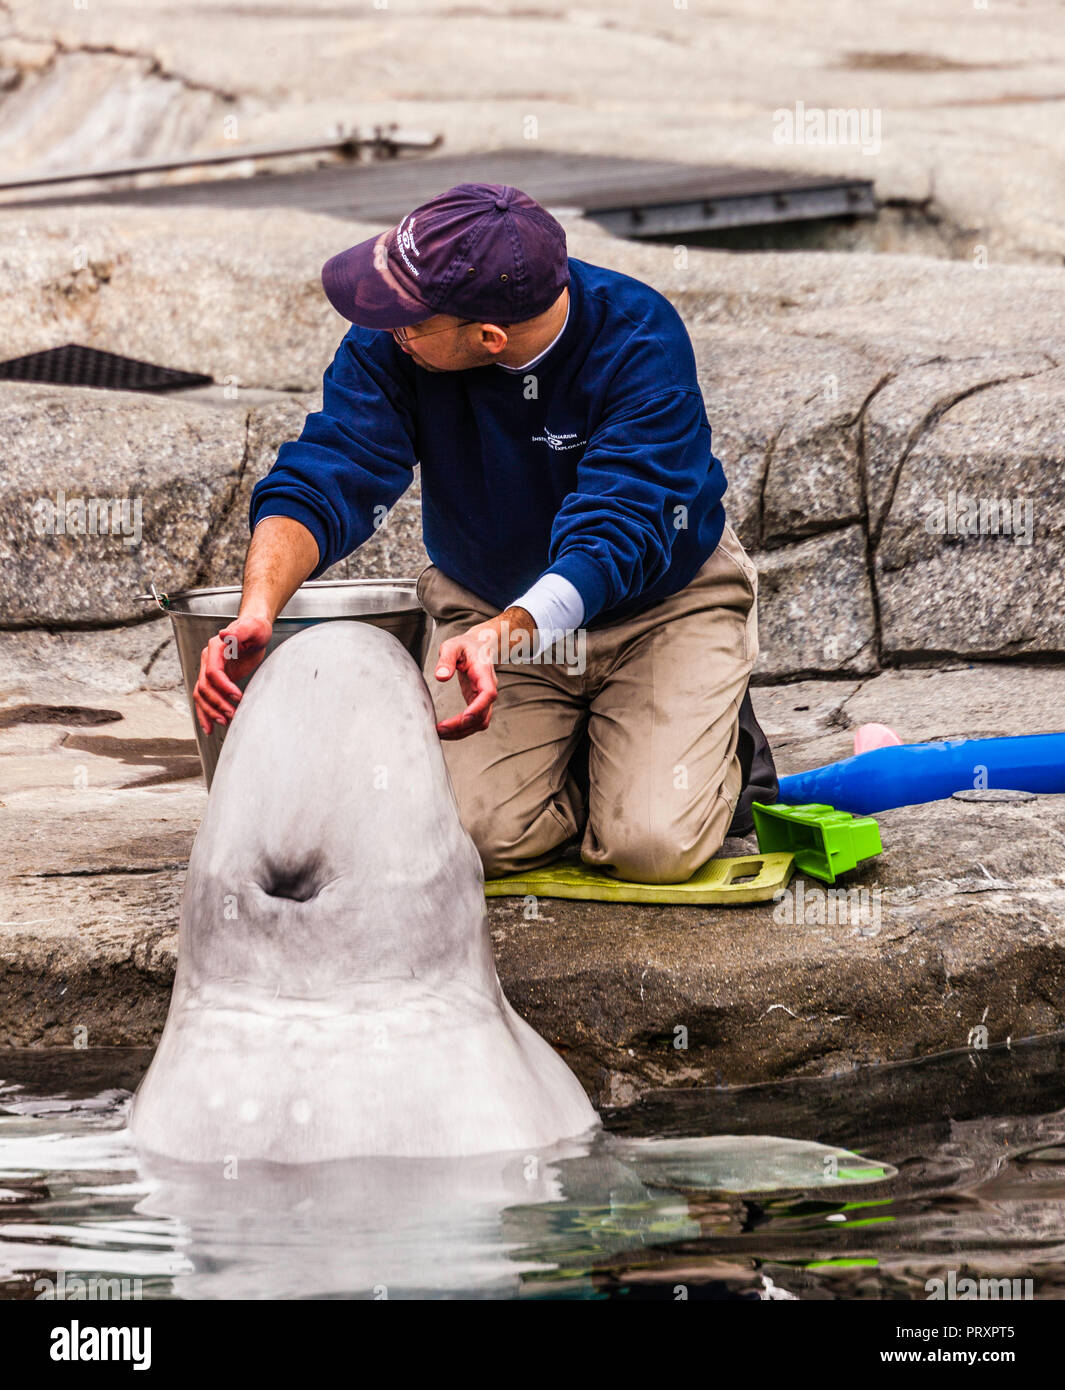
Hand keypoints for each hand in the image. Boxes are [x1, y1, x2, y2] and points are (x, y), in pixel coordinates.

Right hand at [192, 612, 272, 735]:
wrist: (255, 629)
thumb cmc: (256, 628)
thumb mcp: (253, 628)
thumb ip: (241, 630)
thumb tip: (225, 634)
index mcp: (215, 648)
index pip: (213, 672)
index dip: (224, 687)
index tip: (238, 697)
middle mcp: (208, 659)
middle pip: (205, 687)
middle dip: (217, 703)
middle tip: (232, 714)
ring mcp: (209, 669)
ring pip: (201, 695)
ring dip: (210, 711)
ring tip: (225, 722)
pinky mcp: (215, 679)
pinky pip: (205, 698)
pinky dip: (205, 713)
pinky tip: (210, 726)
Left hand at [433, 621, 500, 739]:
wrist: (478, 646)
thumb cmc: (465, 645)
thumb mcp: (452, 646)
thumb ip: (446, 659)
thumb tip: (440, 676)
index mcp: (484, 673)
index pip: (488, 694)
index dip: (478, 707)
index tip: (464, 717)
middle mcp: (487, 689)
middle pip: (482, 715)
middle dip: (463, 726)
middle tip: (440, 730)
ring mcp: (483, 698)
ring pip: (479, 723)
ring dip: (462, 732)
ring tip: (440, 733)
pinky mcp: (476, 703)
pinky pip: (473, 722)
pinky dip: (461, 729)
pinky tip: (445, 730)